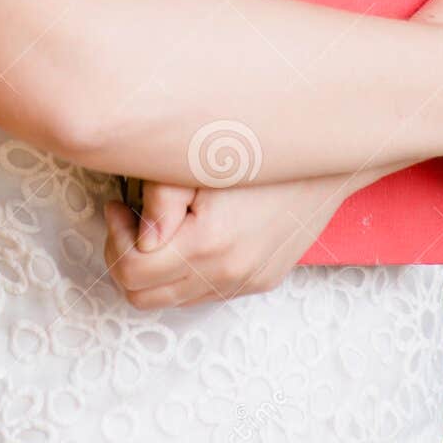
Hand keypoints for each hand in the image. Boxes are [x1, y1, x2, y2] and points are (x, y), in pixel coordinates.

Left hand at [102, 165, 393, 310]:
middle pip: (145, 296)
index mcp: (208, 244)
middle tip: (131, 217)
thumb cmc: (260, 143)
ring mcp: (247, 281)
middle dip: (127, 257)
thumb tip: (139, 235)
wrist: (327, 153)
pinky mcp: (262, 279)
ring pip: (174, 299)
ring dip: (156, 267)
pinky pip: (206, 291)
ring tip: (162, 222)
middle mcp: (228, 273)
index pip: (131, 271)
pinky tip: (193, 230)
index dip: (114, 236)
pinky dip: (187, 270)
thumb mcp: (198, 155)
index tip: (118, 205)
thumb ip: (159, 196)